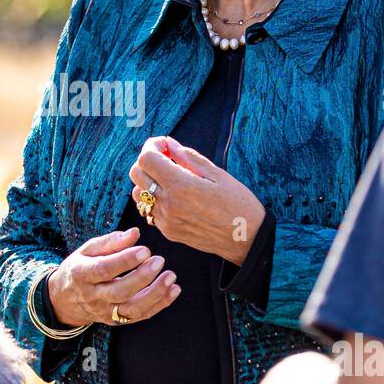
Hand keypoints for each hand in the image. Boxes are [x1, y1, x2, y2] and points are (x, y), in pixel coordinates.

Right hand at [46, 228, 180, 326]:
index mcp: (82, 274)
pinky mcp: (116, 320)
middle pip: (119, 291)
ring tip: (171, 277)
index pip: (104, 269)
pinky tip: (173, 290)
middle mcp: (93, 296)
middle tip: (160, 260)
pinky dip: (159, 305)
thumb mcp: (87, 250)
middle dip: (142, 277)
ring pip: (132, 309)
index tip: (145, 250)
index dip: (125, 260)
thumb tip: (135, 233)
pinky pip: (140, 316)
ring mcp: (105, 311)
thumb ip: (111, 242)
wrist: (64, 300)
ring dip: (155, 294)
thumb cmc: (79, 268)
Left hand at [129, 136, 265, 264]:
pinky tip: (172, 195)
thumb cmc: (238, 204)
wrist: (247, 239)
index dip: (152, 146)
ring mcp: (166, 220)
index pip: (147, 159)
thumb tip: (169, 143)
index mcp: (181, 186)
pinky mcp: (168, 232)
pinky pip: (149, 210)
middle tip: (166, 158)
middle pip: (136, 173)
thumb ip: (189, 157)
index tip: (165, 145)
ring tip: (169, 177)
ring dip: (147, 180)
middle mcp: (169, 204)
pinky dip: (154, 198)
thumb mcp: (218, 174)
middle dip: (147, 160)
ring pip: (138, 193)